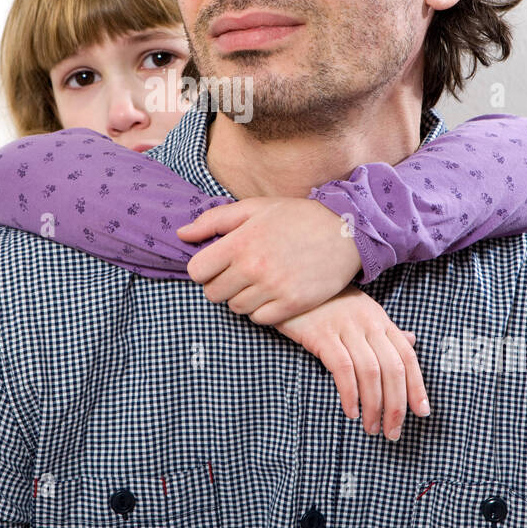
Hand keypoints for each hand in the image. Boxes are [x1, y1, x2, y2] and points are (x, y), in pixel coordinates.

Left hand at [176, 197, 362, 324]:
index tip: (217, 264)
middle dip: (221, 285)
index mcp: (240, 242)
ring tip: (258, 282)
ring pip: (236, 308)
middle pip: (213, 294)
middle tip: (239, 274)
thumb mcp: (254, 207)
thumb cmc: (296, 216)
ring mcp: (273, 288)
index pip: (197, 271)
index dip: (204, 269)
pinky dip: (262, 310)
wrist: (345, 229)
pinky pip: (260, 319)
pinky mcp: (292, 304)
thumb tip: (181, 234)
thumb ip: (214, 220)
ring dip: (242, 298)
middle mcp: (253, 267)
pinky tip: (273, 293)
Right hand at [276, 286, 430, 440]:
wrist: (291, 282)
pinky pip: (343, 368)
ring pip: (371, 372)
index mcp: (380, 319)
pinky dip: (350, 393)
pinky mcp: (321, 335)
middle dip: (396, 405)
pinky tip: (350, 411)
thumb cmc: (326, 302)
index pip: (407, 356)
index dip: (417, 386)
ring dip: (374, 405)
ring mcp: (345, 328)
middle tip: (392, 432)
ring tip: (371, 427)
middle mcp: (367, 323)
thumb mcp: (361, 311)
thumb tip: (412, 340)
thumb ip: (385, 330)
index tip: (422, 412)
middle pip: (393, 368)